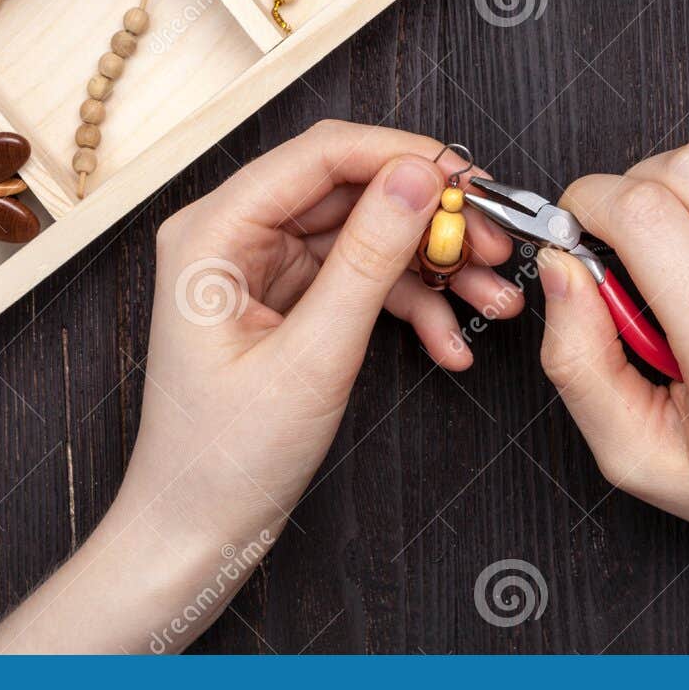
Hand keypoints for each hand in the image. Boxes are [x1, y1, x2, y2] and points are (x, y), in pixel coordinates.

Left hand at [0, 120, 517, 652]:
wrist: (194, 534)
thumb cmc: (223, 459)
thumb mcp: (311, 356)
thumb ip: (368, 259)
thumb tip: (417, 179)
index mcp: (212, 232)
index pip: (320, 155)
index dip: (403, 157)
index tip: (470, 180)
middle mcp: (232, 236)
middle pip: (351, 191)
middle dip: (430, 219)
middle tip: (494, 245)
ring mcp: (260, 270)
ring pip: (366, 237)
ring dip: (432, 269)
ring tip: (492, 301)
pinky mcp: (285, 304)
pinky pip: (360, 281)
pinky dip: (409, 307)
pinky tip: (450, 344)